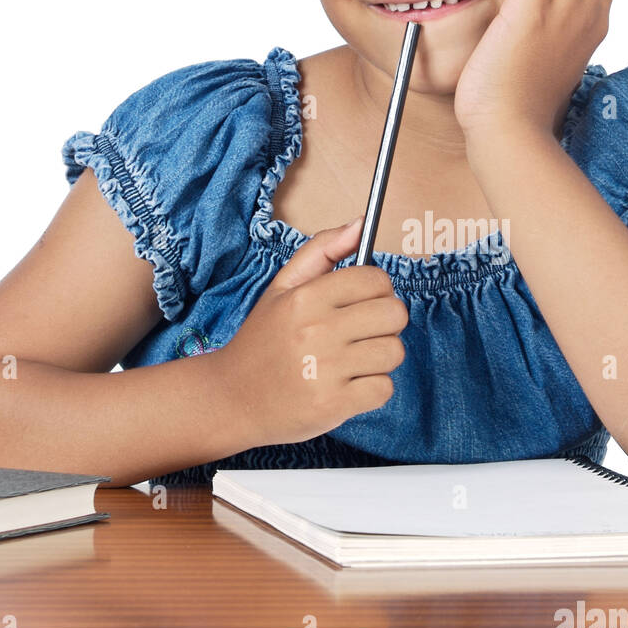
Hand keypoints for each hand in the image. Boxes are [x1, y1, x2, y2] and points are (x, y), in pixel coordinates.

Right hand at [208, 215, 408, 447]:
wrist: (233, 396)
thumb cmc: (263, 339)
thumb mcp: (282, 287)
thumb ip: (322, 250)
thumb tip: (360, 223)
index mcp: (305, 297)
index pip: (375, 279)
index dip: (377, 288)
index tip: (364, 300)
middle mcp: (316, 330)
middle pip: (394, 314)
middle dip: (385, 321)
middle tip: (362, 330)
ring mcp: (325, 369)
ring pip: (393, 351)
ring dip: (380, 356)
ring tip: (353, 358)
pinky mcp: (333, 405)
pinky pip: (384, 389)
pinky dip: (372, 388)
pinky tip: (347, 384)